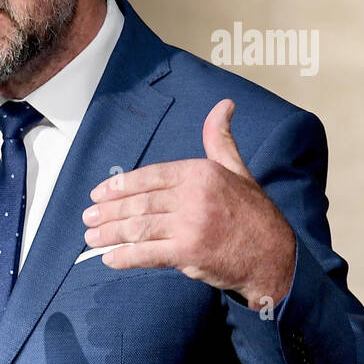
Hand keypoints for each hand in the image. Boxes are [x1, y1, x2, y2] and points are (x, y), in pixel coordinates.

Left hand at [80, 99, 296, 306]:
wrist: (275, 256)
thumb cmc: (253, 214)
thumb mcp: (237, 169)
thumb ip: (220, 140)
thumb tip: (223, 105)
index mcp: (201, 172)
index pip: (149, 175)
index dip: (119, 185)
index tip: (98, 193)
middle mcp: (194, 195)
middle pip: (139, 202)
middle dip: (108, 211)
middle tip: (88, 217)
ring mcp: (191, 225)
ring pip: (138, 227)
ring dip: (109, 233)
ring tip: (92, 237)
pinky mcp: (189, 252)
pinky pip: (147, 254)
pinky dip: (125, 257)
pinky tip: (110, 258)